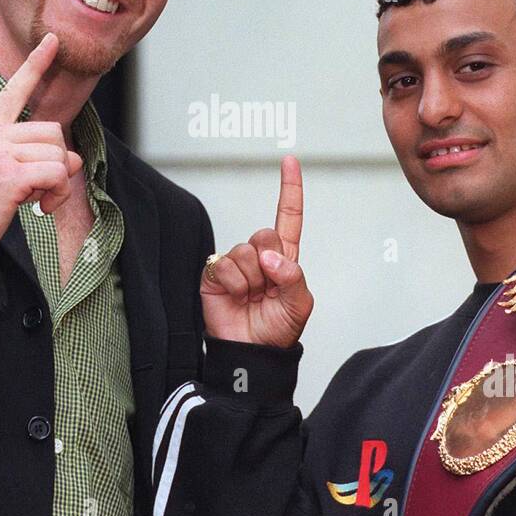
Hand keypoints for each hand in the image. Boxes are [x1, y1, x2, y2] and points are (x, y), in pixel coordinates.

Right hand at [0, 33, 82, 259]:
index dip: (36, 64)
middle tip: (40, 189)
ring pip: (58, 154)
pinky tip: (39, 208)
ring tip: (36, 201)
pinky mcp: (8, 175)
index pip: (13, 90)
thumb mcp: (2, 175)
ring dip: (57, 183)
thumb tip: (74, 158)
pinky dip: (57, 194)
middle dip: (56, 161)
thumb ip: (34, 159)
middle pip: (53, 131)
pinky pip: (55, 174)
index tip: (54, 41)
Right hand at [201, 155, 312, 347]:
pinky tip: (235, 297)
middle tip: (267, 288)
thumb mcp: (300, 304)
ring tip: (250, 297)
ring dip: (251, 279)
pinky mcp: (215, 273)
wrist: (251, 353)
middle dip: (269, 262)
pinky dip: (233, 284)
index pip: (288, 217)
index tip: (289, 161)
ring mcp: (236, 264)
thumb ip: (292, 275)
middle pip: (264, 235)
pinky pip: (225, 265)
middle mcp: (260, 256)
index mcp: (284, 258)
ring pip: (245, 252)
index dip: (289, 189)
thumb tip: (269, 256)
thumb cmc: (277, 330)